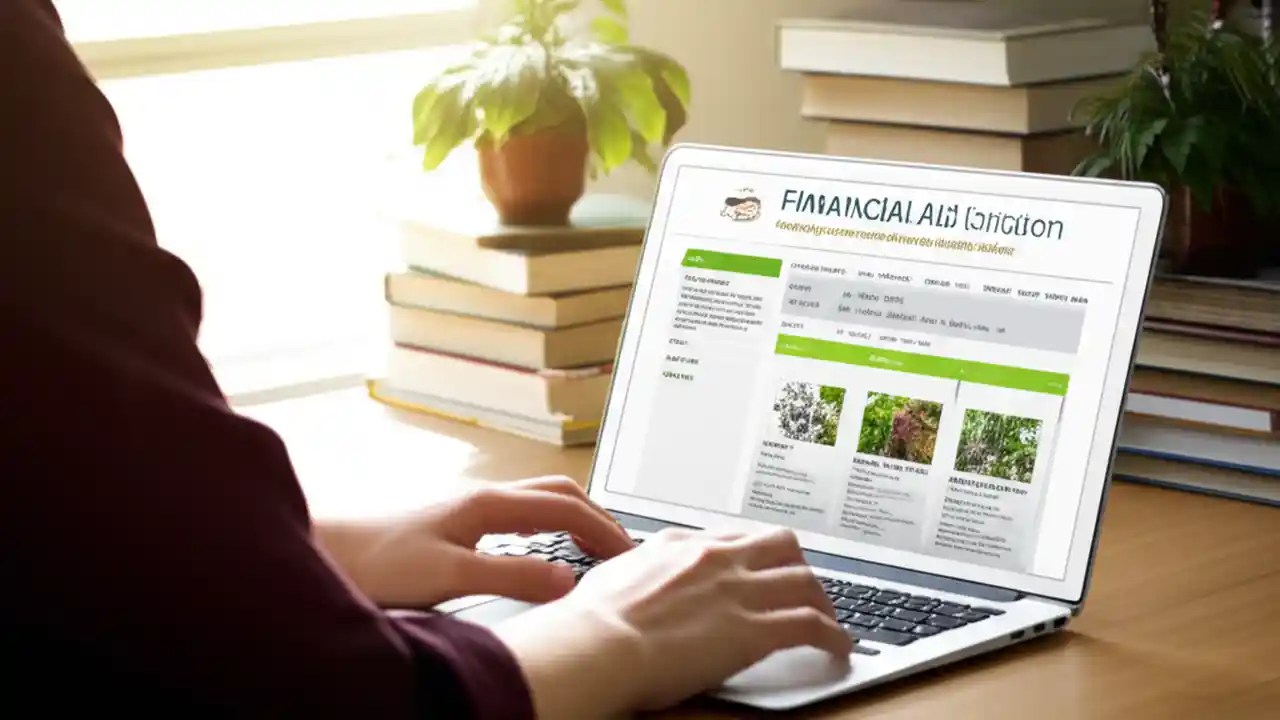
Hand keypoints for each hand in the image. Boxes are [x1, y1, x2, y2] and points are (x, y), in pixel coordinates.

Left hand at [315, 476, 632, 606]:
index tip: (633, 558)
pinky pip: (519, 516)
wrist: (325, 550)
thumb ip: (512, 576)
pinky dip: (549, 528)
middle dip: (599, 517)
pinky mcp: (455, 522)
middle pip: (559, 494)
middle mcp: (483, 497)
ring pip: (539, 501)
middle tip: (625, 550)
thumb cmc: (375, 560)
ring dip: (575, 518)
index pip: (568, 509)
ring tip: (596, 549)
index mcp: (490, 504)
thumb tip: (569, 581)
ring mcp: (468, 507)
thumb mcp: (450, 575)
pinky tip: (542, 552)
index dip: (606, 533)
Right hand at [495, 527, 851, 718]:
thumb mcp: (613, 576)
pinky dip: (832, 635)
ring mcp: (738, 590)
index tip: (758, 566)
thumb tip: (632, 577)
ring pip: (803, 580)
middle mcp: (716, 559)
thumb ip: (637, 572)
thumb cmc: (593, 620)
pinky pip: (811, 625)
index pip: (732, 538)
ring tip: (827, 617)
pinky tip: (838, 646)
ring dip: (821, 599)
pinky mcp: (755, 629)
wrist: (598, 644)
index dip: (753, 554)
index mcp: (679, 545)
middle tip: (801, 585)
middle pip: (779, 545)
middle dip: (796, 565)